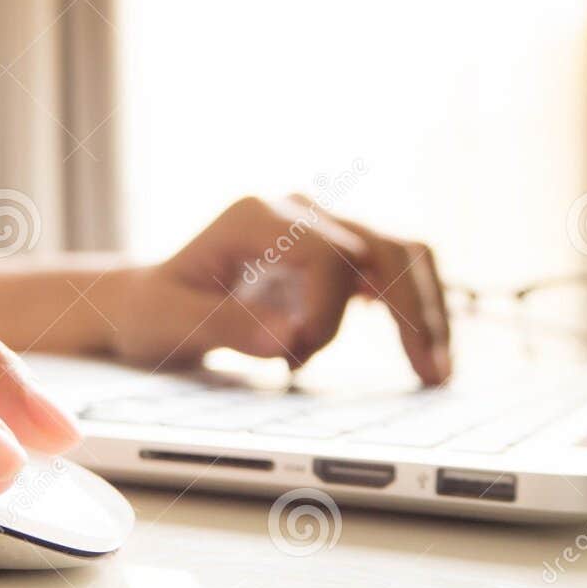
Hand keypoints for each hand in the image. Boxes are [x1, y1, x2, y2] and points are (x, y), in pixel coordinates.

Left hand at [106, 195, 451, 383]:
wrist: (148, 302)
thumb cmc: (153, 310)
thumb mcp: (171, 322)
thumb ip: (227, 326)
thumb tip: (290, 338)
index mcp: (255, 216)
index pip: (325, 255)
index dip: (326, 313)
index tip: (298, 358)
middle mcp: (297, 212)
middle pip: (381, 247)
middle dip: (408, 313)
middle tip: (426, 375)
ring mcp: (322, 230)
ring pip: (402, 256)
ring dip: (427, 312)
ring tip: (438, 373)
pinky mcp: (337, 259)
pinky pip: (394, 275)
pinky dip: (416, 313)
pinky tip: (426, 360)